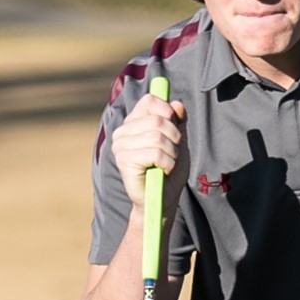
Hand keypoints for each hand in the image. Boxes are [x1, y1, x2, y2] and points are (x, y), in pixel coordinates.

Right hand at [110, 91, 187, 212]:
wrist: (163, 199)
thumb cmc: (169, 170)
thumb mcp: (178, 141)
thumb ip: (177, 121)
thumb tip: (177, 104)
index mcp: (134, 122)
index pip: (150, 101)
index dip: (168, 112)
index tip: (174, 130)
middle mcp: (123, 131)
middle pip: (158, 120)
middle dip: (174, 138)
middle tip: (171, 154)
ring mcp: (120, 146)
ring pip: (158, 136)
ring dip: (171, 153)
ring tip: (167, 164)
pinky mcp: (124, 160)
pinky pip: (155, 153)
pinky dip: (167, 163)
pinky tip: (163, 171)